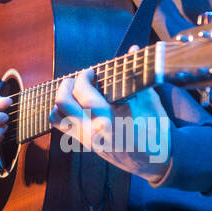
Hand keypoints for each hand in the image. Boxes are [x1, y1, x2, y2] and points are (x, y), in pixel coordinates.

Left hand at [48, 45, 173, 181]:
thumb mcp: (149, 103)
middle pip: (63, 102)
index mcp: (110, 123)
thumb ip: (136, 76)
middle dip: (68, 84)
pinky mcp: (84, 145)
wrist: (155, 161)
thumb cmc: (156, 131)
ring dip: (61, 99)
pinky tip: (76, 105)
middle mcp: (93, 133)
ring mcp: (86, 141)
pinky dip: (62, 112)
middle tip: (80, 78)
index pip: (84, 94)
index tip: (92, 71)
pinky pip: (62, 126)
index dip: (84, 77)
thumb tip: (134, 49)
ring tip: (73, 91)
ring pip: (56, 117)